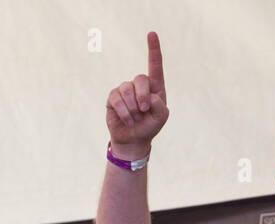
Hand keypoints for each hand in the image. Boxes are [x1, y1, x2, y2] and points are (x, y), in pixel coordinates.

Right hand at [106, 31, 168, 152]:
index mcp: (154, 86)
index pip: (155, 64)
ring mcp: (125, 90)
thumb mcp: (161, 117)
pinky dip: (123, 112)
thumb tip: (146, 96)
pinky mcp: (113, 98)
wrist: (134, 140)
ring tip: (135, 119)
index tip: (151, 34)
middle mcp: (139, 85)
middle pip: (140, 79)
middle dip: (142, 96)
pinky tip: (127, 120)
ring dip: (132, 108)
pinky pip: (116, 99)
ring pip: (127, 89)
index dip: (153, 49)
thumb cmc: (149, 126)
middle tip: (143, 110)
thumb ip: (159, 105)